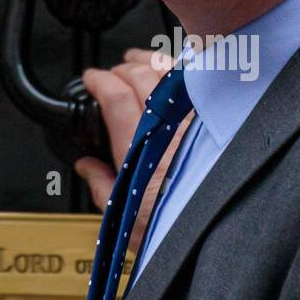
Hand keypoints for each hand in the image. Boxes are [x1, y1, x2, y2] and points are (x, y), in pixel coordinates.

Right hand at [73, 48, 194, 253]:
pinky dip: (185, 72)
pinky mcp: (213, 126)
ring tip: (140, 61)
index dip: (99, 80)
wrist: (210, 238)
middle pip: (142, 76)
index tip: (91, 78)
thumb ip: (100, 183)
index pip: (115, 95)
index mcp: (136, 146)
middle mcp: (166, 128)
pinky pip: (200, 85)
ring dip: (152, 62)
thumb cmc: (169, 229)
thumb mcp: (121, 213)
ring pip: (172, 74)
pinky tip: (179, 71)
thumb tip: (86, 166)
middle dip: (122, 68)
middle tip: (113, 72)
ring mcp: (193, 123)